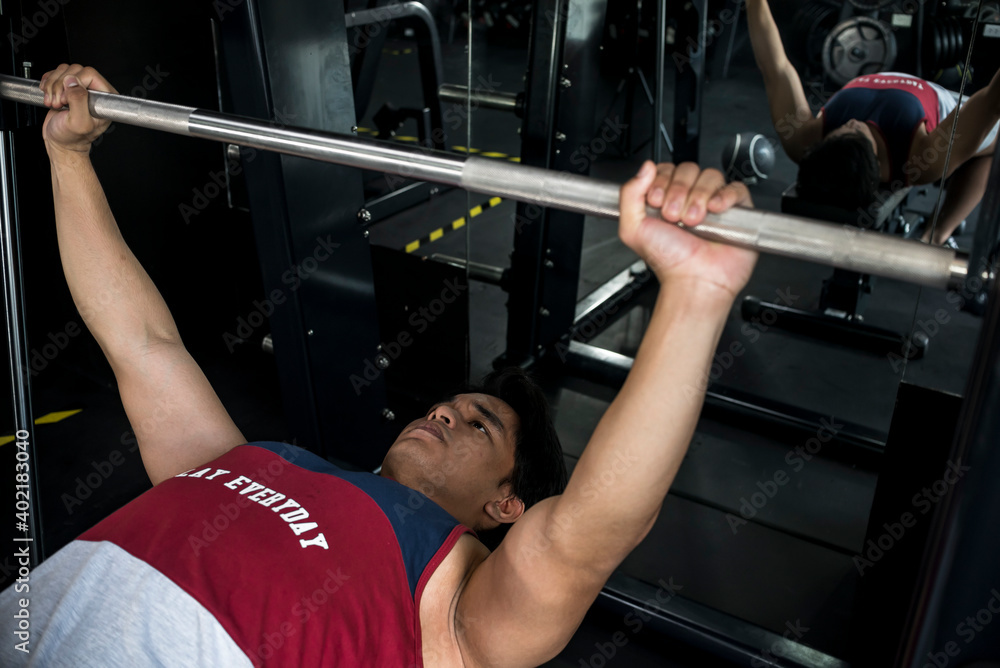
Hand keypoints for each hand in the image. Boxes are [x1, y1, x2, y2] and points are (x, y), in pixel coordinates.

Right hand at [39, 64, 117, 156]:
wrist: (61, 143)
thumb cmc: (72, 138)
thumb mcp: (79, 123)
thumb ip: (79, 100)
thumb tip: (72, 81)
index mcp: (105, 100)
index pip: (89, 74)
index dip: (74, 83)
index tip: (67, 100)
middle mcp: (95, 92)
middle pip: (74, 70)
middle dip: (60, 86)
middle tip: (59, 103)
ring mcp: (80, 88)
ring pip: (64, 70)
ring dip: (52, 86)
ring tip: (54, 102)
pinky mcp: (67, 87)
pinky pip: (56, 73)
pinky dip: (47, 83)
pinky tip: (49, 95)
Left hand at [618, 161, 757, 299]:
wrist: (693, 280)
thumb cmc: (667, 260)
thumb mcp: (632, 228)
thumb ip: (629, 194)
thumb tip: (645, 167)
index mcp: (667, 198)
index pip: (667, 169)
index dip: (661, 182)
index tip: (657, 202)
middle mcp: (690, 198)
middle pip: (689, 169)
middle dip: (678, 191)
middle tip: (674, 216)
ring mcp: (713, 203)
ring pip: (710, 176)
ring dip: (698, 196)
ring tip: (693, 221)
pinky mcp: (736, 210)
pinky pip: (735, 188)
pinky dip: (724, 195)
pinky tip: (714, 210)